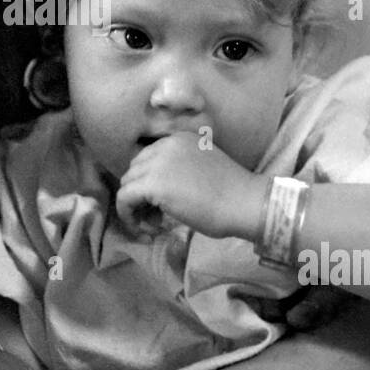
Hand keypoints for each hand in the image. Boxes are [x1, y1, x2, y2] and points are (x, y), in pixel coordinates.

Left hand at [115, 133, 262, 238]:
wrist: (245, 202)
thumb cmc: (233, 193)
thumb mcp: (202, 169)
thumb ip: (180, 170)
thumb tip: (159, 190)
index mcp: (179, 139)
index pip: (148, 160)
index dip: (151, 185)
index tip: (164, 205)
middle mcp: (165, 144)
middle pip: (135, 171)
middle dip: (141, 196)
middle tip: (158, 218)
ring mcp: (157, 162)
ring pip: (127, 185)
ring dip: (136, 207)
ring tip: (156, 225)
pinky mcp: (152, 184)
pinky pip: (124, 199)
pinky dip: (129, 217)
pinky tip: (148, 230)